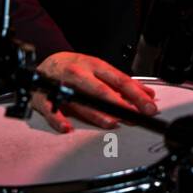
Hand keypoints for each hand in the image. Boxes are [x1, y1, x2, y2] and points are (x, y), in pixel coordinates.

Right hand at [32, 52, 158, 132]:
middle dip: (120, 104)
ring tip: (111, 122)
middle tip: (134, 116)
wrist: (43, 65)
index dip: (136, 94)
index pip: (120, 80)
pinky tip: (67, 127)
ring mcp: (60, 85)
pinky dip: (58, 119)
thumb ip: (123, 84)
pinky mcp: (43, 97)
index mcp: (94, 66)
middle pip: (101, 90)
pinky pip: (50, 109)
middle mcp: (79, 74)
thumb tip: (148, 94)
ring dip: (95, 113)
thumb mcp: (100, 70)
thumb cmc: (75, 68)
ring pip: (79, 100)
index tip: (149, 106)